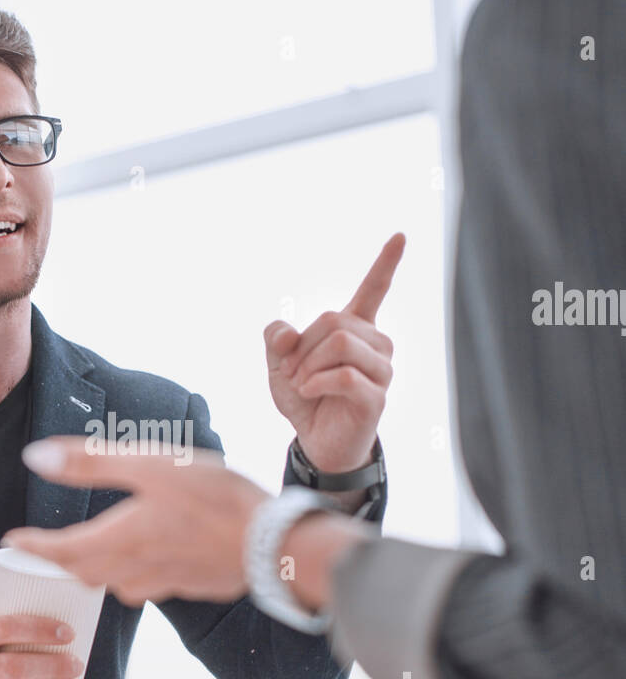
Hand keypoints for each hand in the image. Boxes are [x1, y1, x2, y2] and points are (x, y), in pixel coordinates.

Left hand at [0, 442, 268, 605]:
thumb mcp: (149, 466)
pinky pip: (145, 586)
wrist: (272, 541)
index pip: (58, 549)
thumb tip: (35, 458)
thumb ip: (90, 464)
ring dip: (92, 571)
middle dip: (58, 561)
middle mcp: (132, 569)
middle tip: (41, 550)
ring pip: (112, 583)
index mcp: (116, 539)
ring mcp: (161, 582)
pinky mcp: (188, 585)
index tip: (12, 540)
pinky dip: (129, 574)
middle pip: (82, 571)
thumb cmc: (213, 498)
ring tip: (85, 556)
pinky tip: (141, 561)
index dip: (33, 545)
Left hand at [264, 232, 403, 472]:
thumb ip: (277, 339)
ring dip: (308, 364)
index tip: (400, 236)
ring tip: (300, 384)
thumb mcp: (279, 364)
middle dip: (302, 346)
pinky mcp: (377, 395)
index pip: (374, 289)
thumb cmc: (304, 399)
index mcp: (355, 329)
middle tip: (289, 371)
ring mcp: (381, 370)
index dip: (386, 263)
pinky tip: (308, 392)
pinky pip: (345, 374)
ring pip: (341, 343)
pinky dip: (316, 382)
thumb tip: (290, 333)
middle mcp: (376, 344)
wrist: (315, 442)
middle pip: (335, 321)